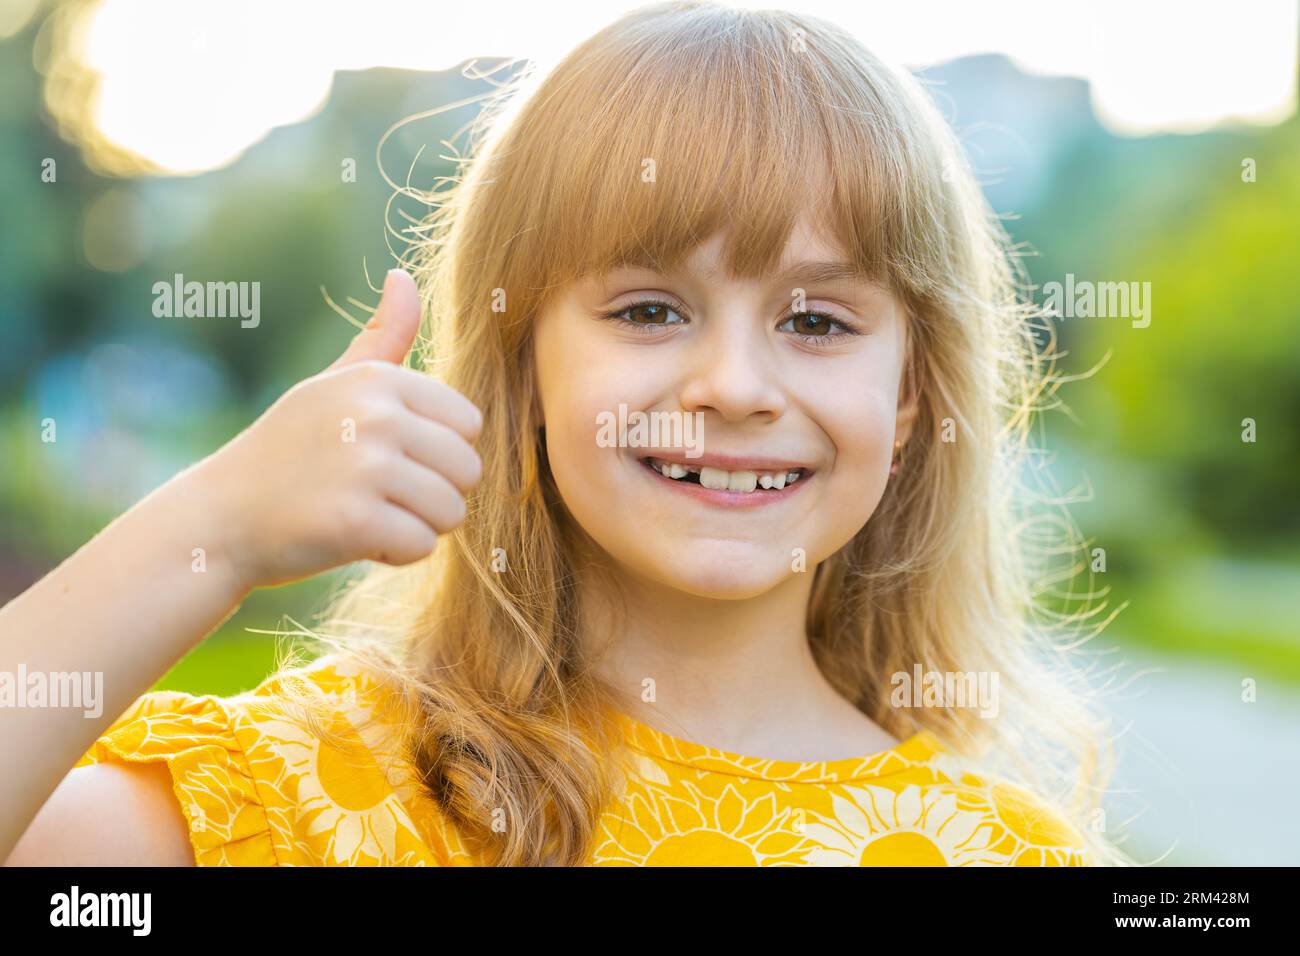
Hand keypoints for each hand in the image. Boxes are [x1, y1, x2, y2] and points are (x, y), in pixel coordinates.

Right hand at [186, 269, 482, 589]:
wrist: (217, 518)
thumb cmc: (285, 451)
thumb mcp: (331, 384)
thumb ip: (381, 338)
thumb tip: (403, 276)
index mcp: (380, 379)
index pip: (468, 425)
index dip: (437, 454)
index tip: (388, 458)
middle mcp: (377, 415)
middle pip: (468, 470)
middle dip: (433, 493)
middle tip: (376, 494)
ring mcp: (367, 467)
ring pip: (452, 512)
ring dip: (416, 526)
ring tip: (364, 514)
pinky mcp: (357, 521)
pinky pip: (422, 546)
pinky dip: (393, 554)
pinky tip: (349, 538)